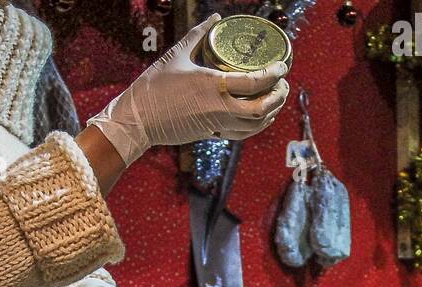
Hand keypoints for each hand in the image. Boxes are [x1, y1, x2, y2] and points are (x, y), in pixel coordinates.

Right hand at [87, 13, 289, 167]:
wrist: (138, 120)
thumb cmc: (153, 87)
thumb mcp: (177, 55)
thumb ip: (199, 34)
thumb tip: (215, 18)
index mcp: (212, 85)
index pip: (254, 82)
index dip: (273, 74)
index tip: (281, 66)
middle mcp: (218, 108)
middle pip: (261, 109)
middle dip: (278, 97)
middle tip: (284, 84)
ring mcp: (215, 124)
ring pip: (254, 125)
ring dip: (271, 113)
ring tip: (277, 99)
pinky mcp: (210, 134)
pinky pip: (241, 133)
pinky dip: (256, 126)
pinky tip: (261, 116)